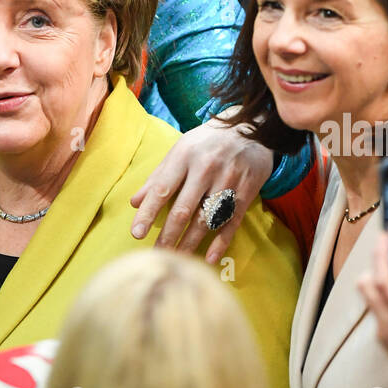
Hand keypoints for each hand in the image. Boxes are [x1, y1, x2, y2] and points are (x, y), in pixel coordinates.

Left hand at [129, 120, 273, 262]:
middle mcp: (206, 168)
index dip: (148, 213)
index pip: (162, 189)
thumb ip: (158, 177)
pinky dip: (220, 242)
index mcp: (185, 156)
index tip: (136, 233)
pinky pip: (231, 222)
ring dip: (191, 242)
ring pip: (206, 219)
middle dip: (169, 236)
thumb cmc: (208, 141)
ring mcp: (228, 180)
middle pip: (184, 209)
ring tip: (177, 260)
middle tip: (157, 255)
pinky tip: (208, 258)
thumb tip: (134, 202)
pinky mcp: (247, 191)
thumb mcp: (181, 149)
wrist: (252, 127)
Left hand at [358, 233, 387, 387]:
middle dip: (376, 264)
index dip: (380, 256)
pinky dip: (383, 296)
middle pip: (367, 285)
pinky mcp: (382, 339)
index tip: (385, 238)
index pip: (383, 281)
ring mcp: (382, 333)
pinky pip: (376, 309)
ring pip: (369, 296)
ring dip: (378, 280)